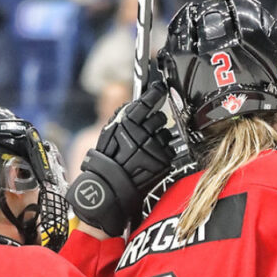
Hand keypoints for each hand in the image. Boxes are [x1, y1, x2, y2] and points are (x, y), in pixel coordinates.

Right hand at [67, 79, 175, 236]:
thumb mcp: (109, 131)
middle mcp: (143, 132)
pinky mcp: (163, 161)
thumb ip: (124, 116)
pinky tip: (151, 160)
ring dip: (159, 140)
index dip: (156, 92)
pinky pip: (169, 151)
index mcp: (129, 121)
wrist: (110, 187)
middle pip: (160, 118)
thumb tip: (138, 102)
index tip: (160, 89)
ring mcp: (155, 147)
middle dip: (155, 123)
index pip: (149, 100)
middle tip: (146, 133)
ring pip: (166, 134)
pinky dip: (163, 154)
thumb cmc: (106, 160)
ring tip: (146, 151)